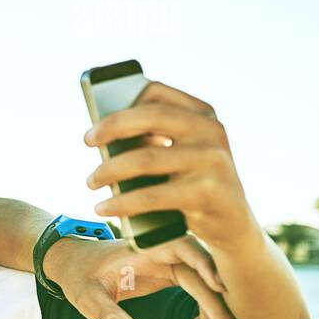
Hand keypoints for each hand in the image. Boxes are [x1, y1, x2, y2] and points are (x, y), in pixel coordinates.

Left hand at [43, 234, 247, 318]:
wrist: (70, 263)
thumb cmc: (77, 276)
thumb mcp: (87, 299)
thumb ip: (109, 318)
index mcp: (147, 247)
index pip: (187, 250)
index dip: (209, 268)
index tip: (225, 291)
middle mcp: (165, 253)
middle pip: (204, 279)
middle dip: (221, 312)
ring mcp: (171, 265)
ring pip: (205, 291)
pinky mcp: (171, 277)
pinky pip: (197, 295)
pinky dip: (202, 318)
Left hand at [83, 81, 262, 253]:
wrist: (232, 225)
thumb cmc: (192, 183)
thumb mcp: (181, 153)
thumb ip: (153, 136)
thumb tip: (100, 132)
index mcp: (203, 114)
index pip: (157, 94)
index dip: (121, 105)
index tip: (94, 125)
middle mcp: (211, 131)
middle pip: (152, 117)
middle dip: (111, 127)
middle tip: (86, 141)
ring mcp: (213, 161)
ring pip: (146, 159)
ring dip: (108, 170)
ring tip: (91, 181)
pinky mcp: (207, 193)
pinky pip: (152, 196)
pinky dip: (122, 203)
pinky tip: (103, 208)